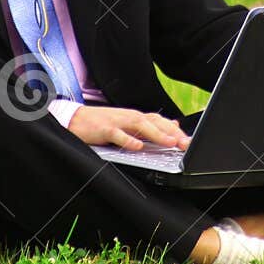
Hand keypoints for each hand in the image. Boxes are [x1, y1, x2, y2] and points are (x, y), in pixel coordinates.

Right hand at [67, 105, 190, 150]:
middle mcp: (128, 116)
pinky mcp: (103, 129)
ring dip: (156, 134)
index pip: (159, 121)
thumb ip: (148, 125)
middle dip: (171, 132)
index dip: (175, 130)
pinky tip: (138, 147)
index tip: (188, 141)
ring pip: (140, 125)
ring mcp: (116, 121)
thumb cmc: (101, 123)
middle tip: (186, 144)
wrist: (74, 119)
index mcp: (134, 117)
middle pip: (154, 121)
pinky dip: (128, 140)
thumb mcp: (127, 123)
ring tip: (169, 143)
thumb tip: (172, 125)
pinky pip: (117, 134)